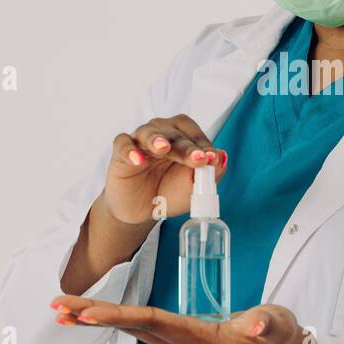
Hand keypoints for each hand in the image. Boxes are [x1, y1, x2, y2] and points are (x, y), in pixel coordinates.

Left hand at [50, 296, 318, 343]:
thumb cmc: (276, 335)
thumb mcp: (277, 327)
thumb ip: (268, 325)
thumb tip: (259, 324)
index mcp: (199, 338)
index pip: (151, 322)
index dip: (119, 316)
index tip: (87, 311)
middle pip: (130, 326)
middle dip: (92, 316)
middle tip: (57, 306)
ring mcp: (176, 342)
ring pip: (129, 327)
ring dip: (95, 318)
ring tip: (62, 309)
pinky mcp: (176, 336)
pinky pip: (137, 326)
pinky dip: (112, 317)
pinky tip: (93, 313)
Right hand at [104, 115, 228, 223]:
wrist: (141, 211)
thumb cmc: (168, 193)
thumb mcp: (193, 189)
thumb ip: (210, 174)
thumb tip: (222, 157)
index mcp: (182, 139)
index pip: (193, 134)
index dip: (203, 145)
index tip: (211, 158)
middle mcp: (162, 135)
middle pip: (174, 132)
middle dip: (186, 146)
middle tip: (196, 159)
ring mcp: (140, 142)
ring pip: (148, 132)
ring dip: (156, 139)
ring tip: (163, 148)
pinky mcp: (121, 152)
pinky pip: (123, 144)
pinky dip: (129, 150)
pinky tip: (137, 160)